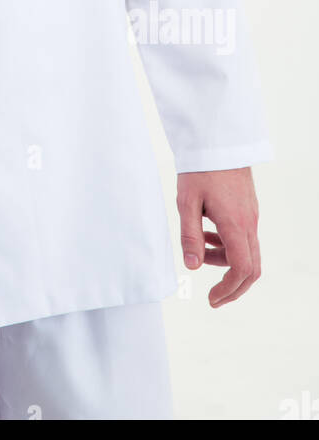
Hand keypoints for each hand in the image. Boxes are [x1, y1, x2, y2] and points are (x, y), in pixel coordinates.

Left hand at [177, 167, 260, 307]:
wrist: (218, 140)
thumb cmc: (200, 169)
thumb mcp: (187, 202)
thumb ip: (190, 236)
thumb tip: (192, 267)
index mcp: (236, 224)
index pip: (242, 269)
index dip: (228, 289)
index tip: (212, 299)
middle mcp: (249, 223)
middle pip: (252, 268)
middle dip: (234, 287)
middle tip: (213, 298)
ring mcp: (251, 215)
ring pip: (248, 252)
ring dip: (226, 262)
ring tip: (200, 252)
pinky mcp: (247, 208)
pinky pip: (244, 237)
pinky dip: (228, 246)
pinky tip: (207, 234)